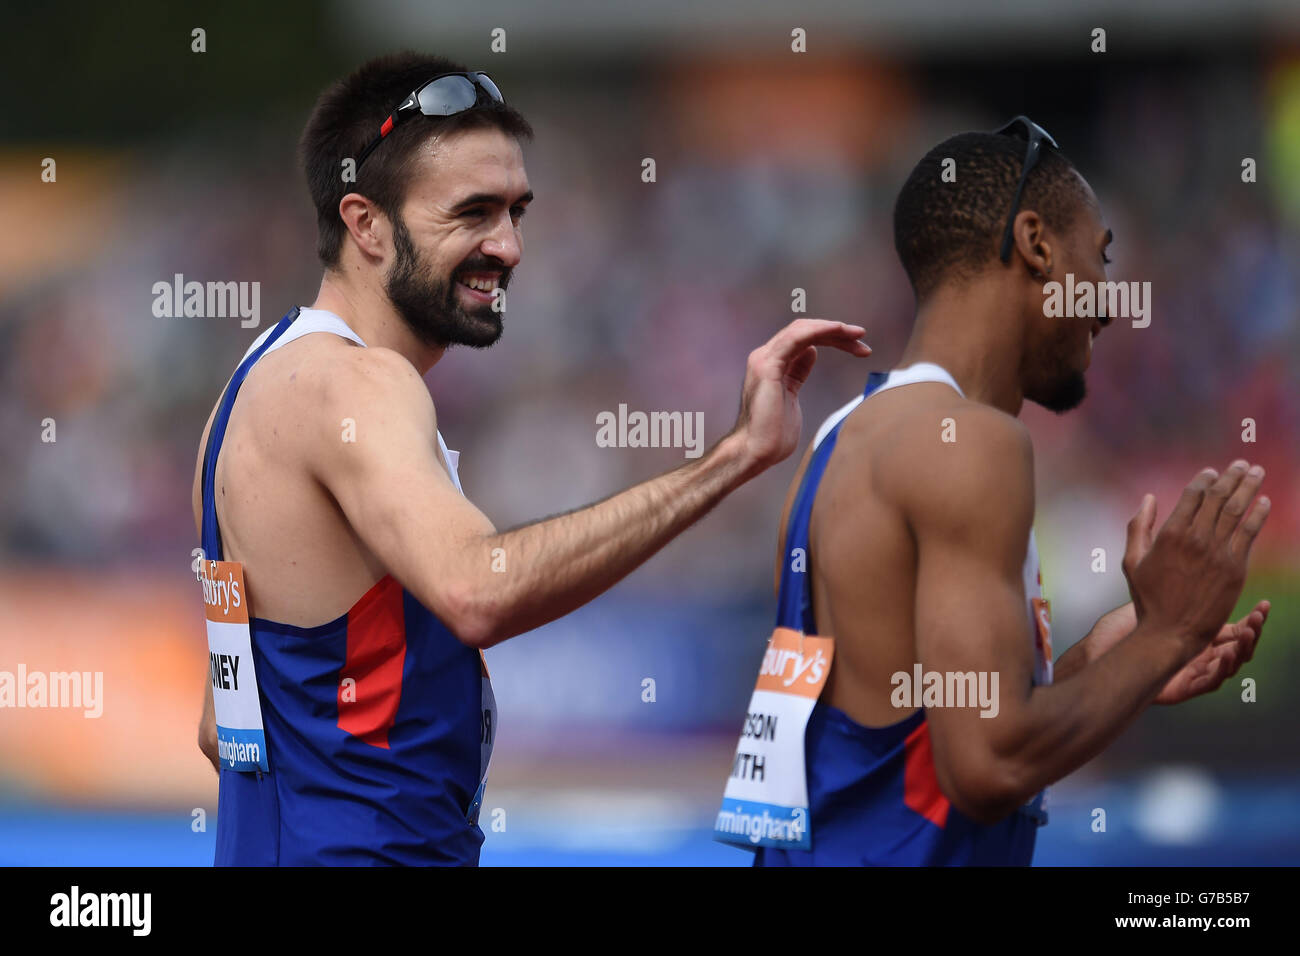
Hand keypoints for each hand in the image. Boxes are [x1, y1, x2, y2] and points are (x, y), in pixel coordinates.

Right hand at [731, 318, 869, 471]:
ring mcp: (764, 359)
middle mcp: (765, 356)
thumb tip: (811, 352)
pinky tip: (838, 330)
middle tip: (862, 336)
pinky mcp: (768, 366)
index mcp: (771, 363)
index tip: (859, 347)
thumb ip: (798, 373)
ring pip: (801, 330)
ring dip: (832, 328)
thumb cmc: (772, 434)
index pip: (803, 339)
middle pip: (804, 331)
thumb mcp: (792, 395)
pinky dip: (818, 331)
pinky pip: (796, 338)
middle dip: (836, 331)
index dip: (832, 338)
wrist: (755, 451)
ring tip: (857, 334)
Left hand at [1084, 599, 1268, 702]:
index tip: (1262, 605)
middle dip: (1253, 632)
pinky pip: (1213, 682)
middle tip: (1259, 617)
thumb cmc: (1120, 628)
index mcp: (1194, 634)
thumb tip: (1185, 556)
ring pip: (1231, 665)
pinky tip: (1229, 654)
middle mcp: (1197, 653)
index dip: (1249, 618)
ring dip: (1243, 650)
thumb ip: (1171, 583)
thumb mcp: (1151, 598)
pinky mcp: (1185, 688)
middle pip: (1237, 646)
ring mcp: (1193, 672)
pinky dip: (1223, 668)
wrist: (1100, 651)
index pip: (1231, 627)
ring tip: (1249, 634)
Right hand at [1122, 461, 1269, 650]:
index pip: (1193, 495)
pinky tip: (1264, 501)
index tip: (1213, 471)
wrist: (1171, 631)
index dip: (1205, 478)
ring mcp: (1216, 552)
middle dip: (1232, 476)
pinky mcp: (1234, 567)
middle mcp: (1194, 538)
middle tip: (1242, 464)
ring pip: (1236, 510)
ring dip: (1249, 487)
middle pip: (1218, 497)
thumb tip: (1149, 498)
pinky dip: (1258, 514)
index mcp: (1169, 534)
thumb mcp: (1132, 561)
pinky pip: (1249, 533)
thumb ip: (1139, 526)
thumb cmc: (1149, 598)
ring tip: (1257, 472)